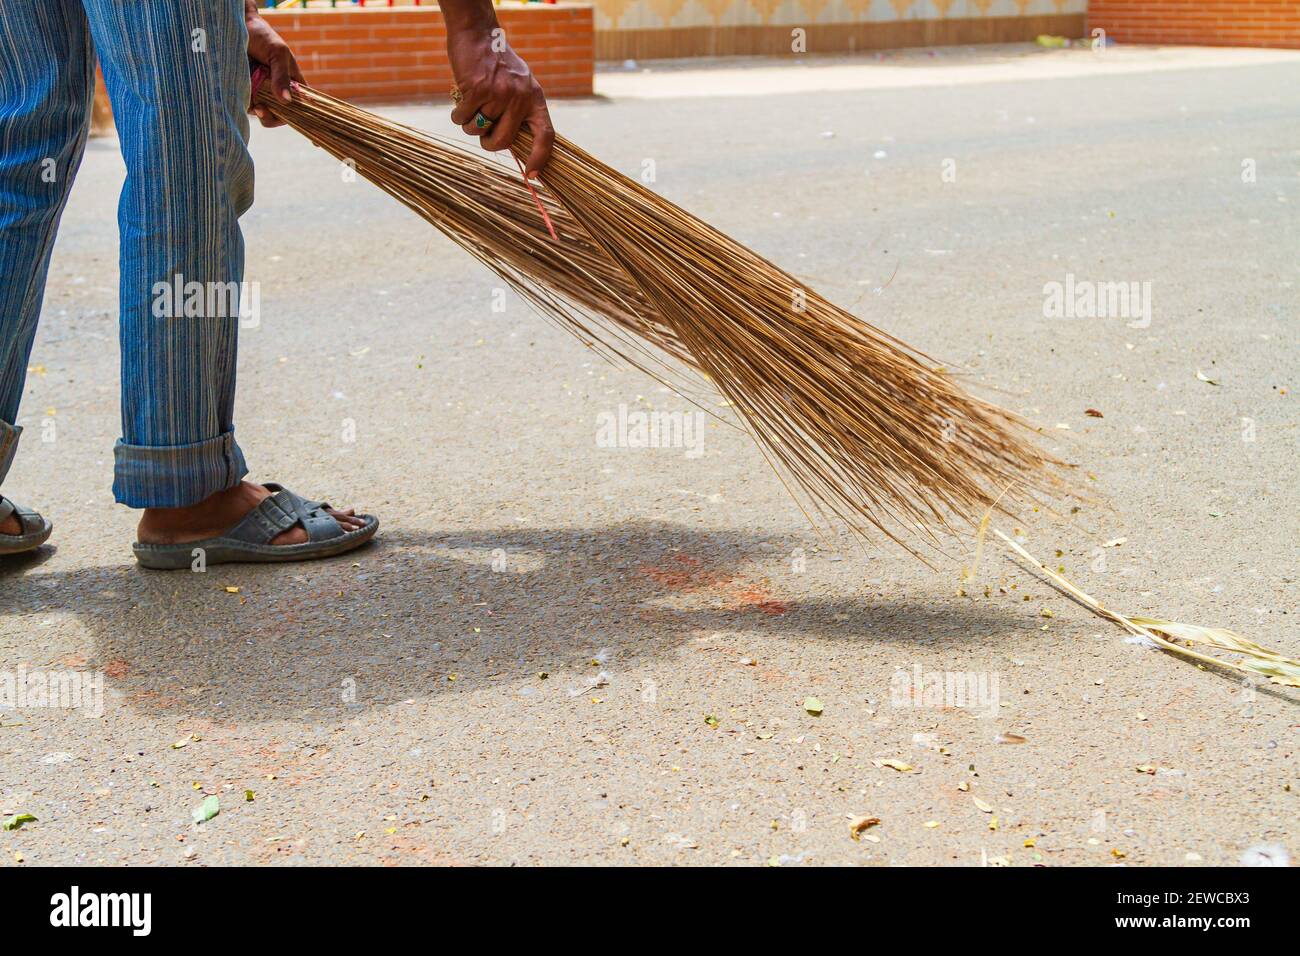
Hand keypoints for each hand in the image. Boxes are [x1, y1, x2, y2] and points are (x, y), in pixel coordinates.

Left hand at [245, 5, 302, 127]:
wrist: (236, 28)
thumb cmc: (263, 36)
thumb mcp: (278, 53)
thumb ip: (282, 77)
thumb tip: (285, 102)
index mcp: (294, 84)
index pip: (306, 107)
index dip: (311, 123)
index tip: (316, 143)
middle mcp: (280, 92)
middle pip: (284, 117)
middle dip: (274, 118)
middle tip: (263, 108)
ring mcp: (263, 94)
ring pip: (266, 115)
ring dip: (259, 111)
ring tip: (252, 96)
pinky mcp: (246, 93)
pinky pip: (248, 108)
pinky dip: (246, 105)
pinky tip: (243, 91)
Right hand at [446, 28, 554, 177]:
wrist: (478, 33)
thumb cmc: (497, 63)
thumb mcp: (519, 84)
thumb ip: (520, 110)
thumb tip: (513, 146)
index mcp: (535, 98)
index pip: (545, 135)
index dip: (540, 158)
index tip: (532, 175)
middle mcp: (520, 97)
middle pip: (504, 141)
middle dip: (489, 144)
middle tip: (483, 136)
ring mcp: (499, 93)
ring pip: (479, 130)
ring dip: (470, 124)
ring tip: (472, 105)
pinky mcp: (478, 89)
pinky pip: (463, 118)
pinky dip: (458, 114)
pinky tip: (461, 99)